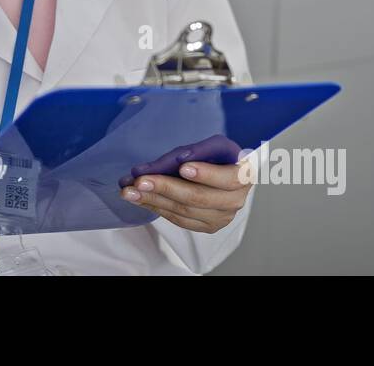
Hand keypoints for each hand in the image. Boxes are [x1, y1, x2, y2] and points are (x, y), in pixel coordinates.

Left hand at [119, 160, 252, 233]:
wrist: (221, 175)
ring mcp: (222, 217)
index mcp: (245, 175)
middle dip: (166, 187)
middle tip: (140, 180)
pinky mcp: (207, 227)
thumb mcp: (210, 146)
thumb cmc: (216, 157)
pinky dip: (156, 207)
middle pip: (199, 197)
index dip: (206, 174)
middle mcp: (236, 200)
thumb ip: (192, 152)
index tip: (183, 167)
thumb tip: (166, 164)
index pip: (228, 177)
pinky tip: (139, 199)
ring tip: (129, 190)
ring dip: (153, 199)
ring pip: (184, 211)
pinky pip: (179, 220)